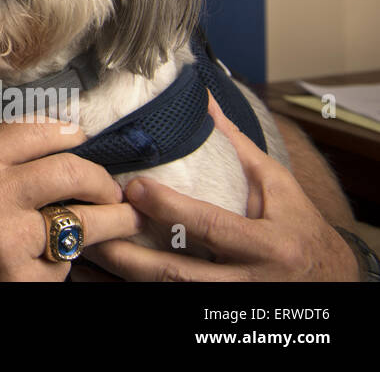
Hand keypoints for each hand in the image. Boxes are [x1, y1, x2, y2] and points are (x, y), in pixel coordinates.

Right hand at [0, 119, 144, 280]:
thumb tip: (48, 130)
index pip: (38, 132)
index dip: (70, 132)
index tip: (82, 138)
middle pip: (71, 173)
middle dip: (102, 180)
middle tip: (113, 187)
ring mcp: (5, 241)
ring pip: (79, 225)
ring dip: (106, 222)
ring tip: (121, 219)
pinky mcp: (16, 280)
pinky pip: (60, 265)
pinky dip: (61, 259)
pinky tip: (50, 254)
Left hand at [83, 92, 358, 280]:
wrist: (330, 282)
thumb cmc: (298, 227)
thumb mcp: (277, 186)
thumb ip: (235, 146)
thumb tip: (202, 98)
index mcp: (269, 245)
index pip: (211, 227)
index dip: (170, 209)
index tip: (134, 188)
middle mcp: (250, 282)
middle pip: (178, 274)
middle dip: (129, 254)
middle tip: (91, 228)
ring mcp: (231, 304)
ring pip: (168, 294)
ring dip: (121, 277)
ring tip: (84, 253)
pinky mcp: (217, 314)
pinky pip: (167, 302)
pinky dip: (129, 290)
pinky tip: (98, 276)